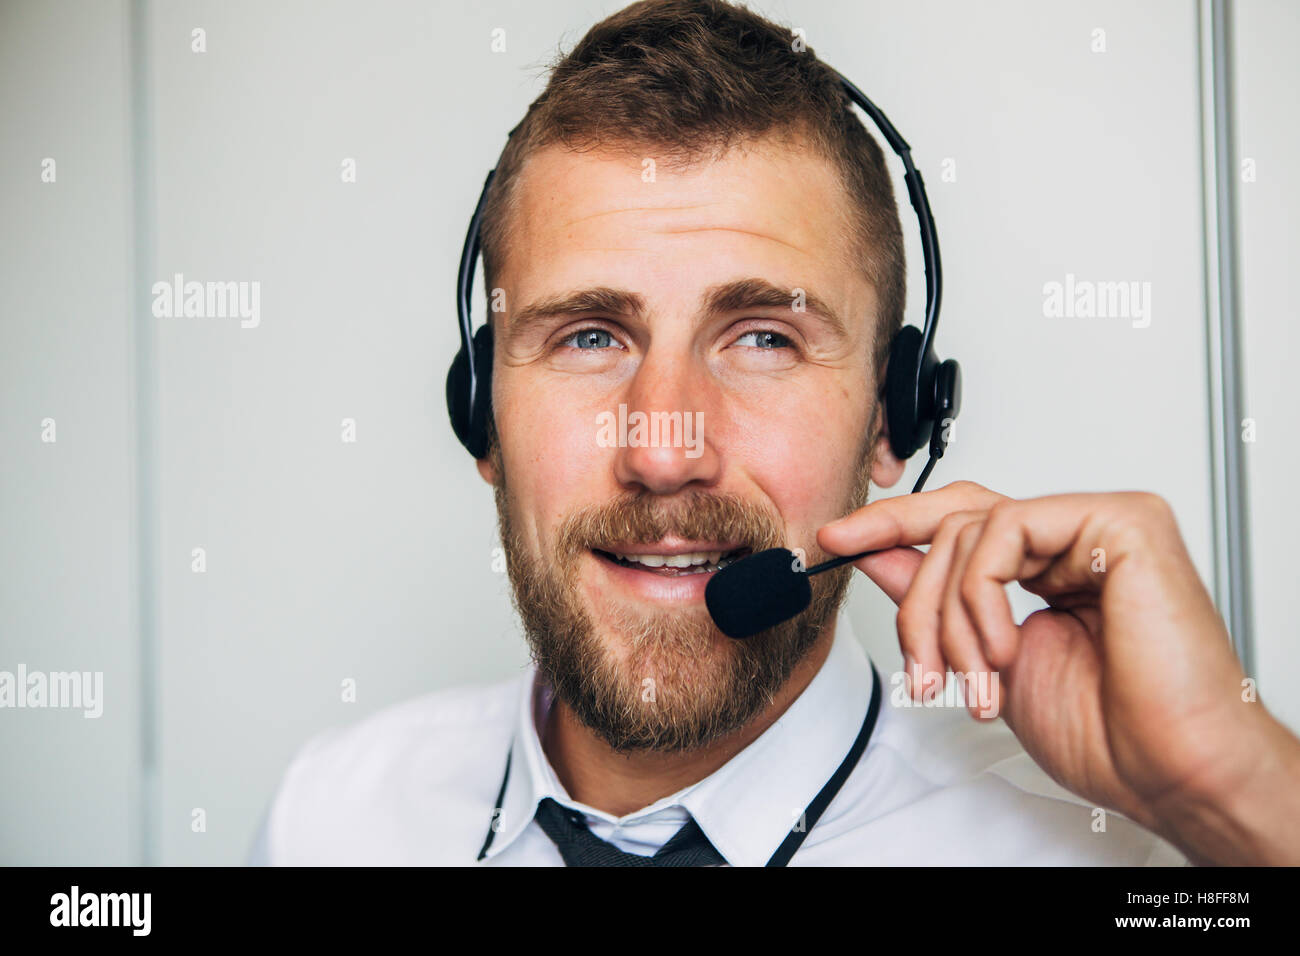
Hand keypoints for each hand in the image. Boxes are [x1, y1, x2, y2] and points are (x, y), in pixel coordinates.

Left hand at [818, 481, 1299, 864]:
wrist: (1167, 768)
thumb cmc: (1103, 731)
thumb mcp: (986, 656)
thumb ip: (936, 596)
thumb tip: (876, 552)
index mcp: (1051, 564)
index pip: (961, 521)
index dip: (893, 525)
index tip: (837, 540)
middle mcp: (1074, 537)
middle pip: (955, 521)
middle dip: (915, 595)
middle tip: (917, 661)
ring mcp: (1099, 523)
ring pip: (969, 529)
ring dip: (949, 617)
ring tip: (974, 679)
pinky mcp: (1121, 520)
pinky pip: (1005, 531)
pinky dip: (982, 597)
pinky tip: (1006, 648)